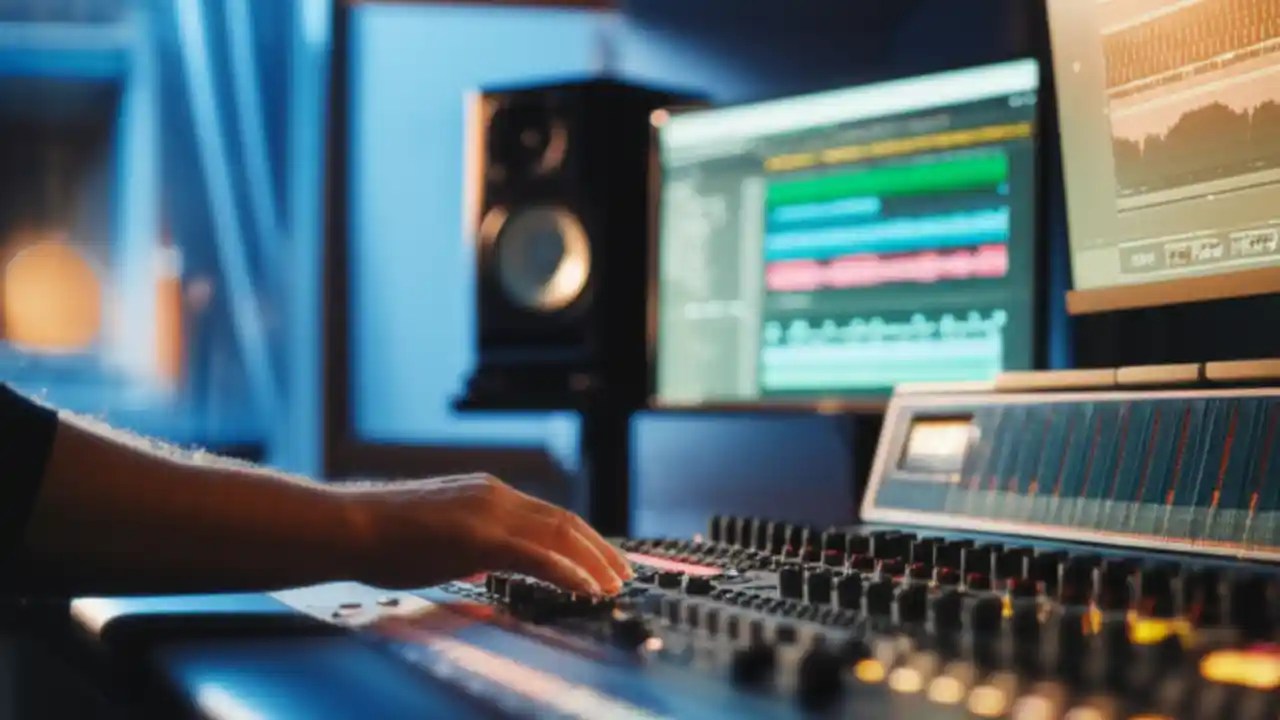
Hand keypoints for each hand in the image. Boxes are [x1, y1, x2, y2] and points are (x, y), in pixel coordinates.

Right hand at [335, 474, 632, 595]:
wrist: (349, 526)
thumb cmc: (381, 536)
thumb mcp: (438, 536)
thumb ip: (467, 545)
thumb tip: (482, 563)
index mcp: (487, 493)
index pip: (548, 514)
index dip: (581, 538)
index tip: (601, 558)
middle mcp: (495, 495)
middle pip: (564, 521)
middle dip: (598, 549)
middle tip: (622, 573)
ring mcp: (489, 512)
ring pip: (558, 534)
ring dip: (592, 561)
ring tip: (612, 585)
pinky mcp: (480, 537)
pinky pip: (538, 556)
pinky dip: (568, 572)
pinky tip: (586, 588)